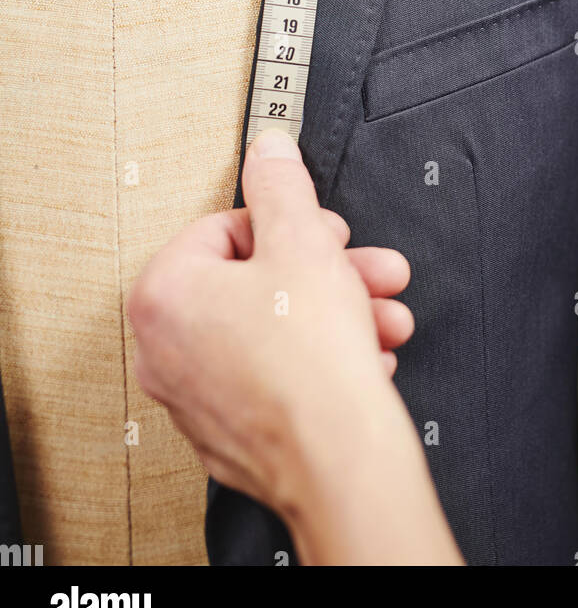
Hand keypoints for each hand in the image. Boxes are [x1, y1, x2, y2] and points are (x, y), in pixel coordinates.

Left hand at [129, 127, 413, 520]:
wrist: (340, 459)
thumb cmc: (312, 361)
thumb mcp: (303, 240)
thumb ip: (281, 184)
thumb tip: (268, 148)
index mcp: (163, 293)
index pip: (226, 228)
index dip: (290, 225)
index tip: (325, 234)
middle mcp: (163, 348)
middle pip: (255, 281)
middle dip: (326, 272)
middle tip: (366, 271)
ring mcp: (194, 397)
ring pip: (272, 328)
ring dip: (336, 312)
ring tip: (383, 316)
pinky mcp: (229, 432)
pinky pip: (274, 375)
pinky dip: (319, 358)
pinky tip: (367, 354)